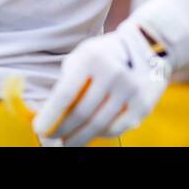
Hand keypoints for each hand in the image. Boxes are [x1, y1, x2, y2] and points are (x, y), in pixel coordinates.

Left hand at [32, 18, 169, 146]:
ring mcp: (131, 90)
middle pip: (82, 113)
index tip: (39, 129)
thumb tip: (49, 112)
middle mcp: (113, 73)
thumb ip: (68, 79)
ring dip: (80, 138)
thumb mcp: (84, 55)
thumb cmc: (105, 54)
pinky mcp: (143, 105)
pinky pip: (116, 128)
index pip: (66, 93)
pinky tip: (91, 134)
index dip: (50, 115)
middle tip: (51, 138)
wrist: (148, 46)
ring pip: (99, 125)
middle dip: (63, 130)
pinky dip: (101, 134)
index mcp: (92, 57)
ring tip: (69, 142)